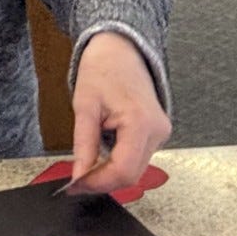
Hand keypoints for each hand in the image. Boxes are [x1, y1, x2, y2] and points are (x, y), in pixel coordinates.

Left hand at [66, 32, 170, 195]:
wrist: (121, 49)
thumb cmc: (104, 68)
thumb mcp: (85, 107)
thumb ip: (83, 146)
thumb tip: (78, 177)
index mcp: (141, 122)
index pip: (122, 170)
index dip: (97, 183)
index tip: (76, 186)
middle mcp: (157, 130)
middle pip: (131, 176)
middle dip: (103, 182)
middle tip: (77, 180)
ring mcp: (160, 132)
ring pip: (135, 170)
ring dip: (110, 173)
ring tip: (88, 164)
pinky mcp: (157, 133)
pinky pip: (138, 158)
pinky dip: (119, 163)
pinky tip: (104, 154)